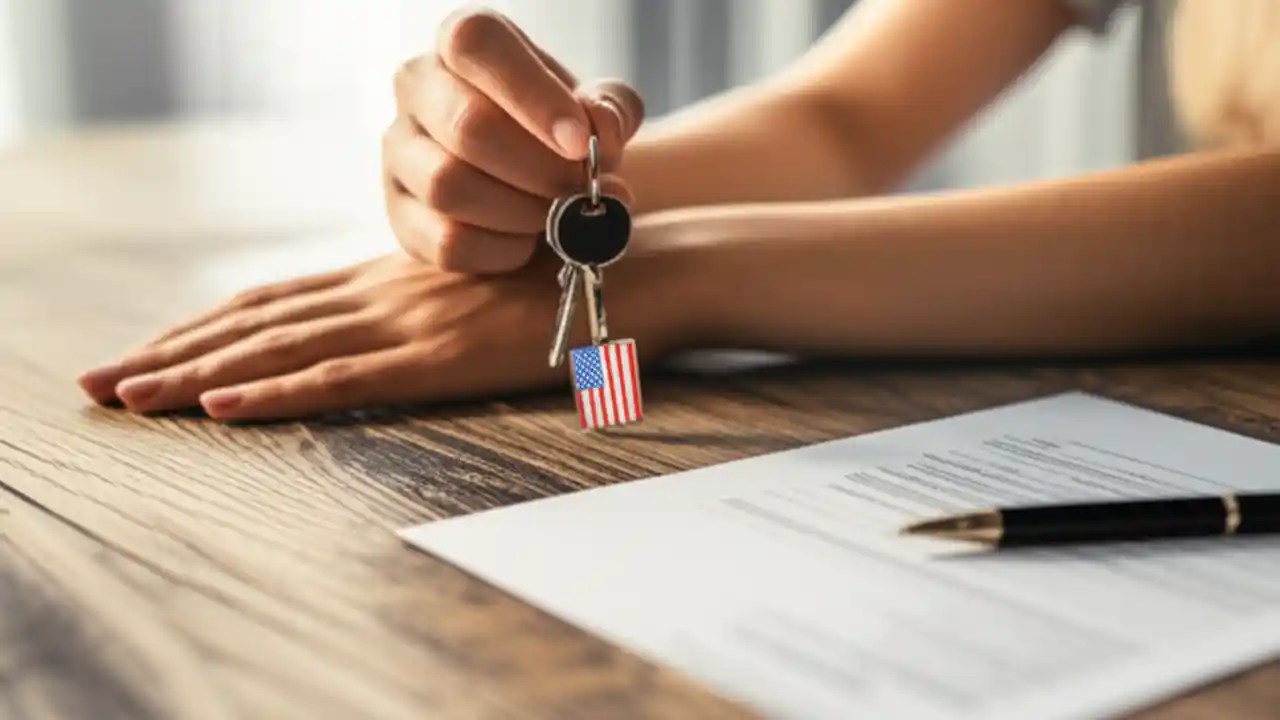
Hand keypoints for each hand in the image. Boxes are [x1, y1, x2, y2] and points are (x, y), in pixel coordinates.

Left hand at [76, 252, 681, 420]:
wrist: (640, 269)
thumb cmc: (575, 281)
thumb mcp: (487, 287)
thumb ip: (434, 306)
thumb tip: (398, 334)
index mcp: (391, 280)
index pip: (275, 301)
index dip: (204, 327)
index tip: (148, 350)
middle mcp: (383, 293)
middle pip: (255, 323)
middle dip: (172, 353)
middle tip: (100, 383)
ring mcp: (409, 322)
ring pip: (280, 351)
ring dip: (197, 375)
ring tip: (127, 398)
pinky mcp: (442, 357)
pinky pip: (343, 379)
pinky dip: (277, 394)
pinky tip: (223, 409)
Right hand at [384, 8, 644, 273]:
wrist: (536, 179)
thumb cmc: (561, 132)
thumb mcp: (597, 108)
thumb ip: (610, 109)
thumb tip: (601, 125)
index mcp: (463, 42)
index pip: (478, 45)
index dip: (532, 96)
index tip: (580, 143)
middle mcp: (418, 86)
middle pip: (467, 126)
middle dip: (539, 170)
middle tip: (580, 192)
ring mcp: (400, 151)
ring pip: (449, 187)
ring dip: (520, 213)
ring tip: (559, 217)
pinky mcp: (400, 212)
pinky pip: (446, 241)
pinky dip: (501, 251)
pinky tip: (527, 241)